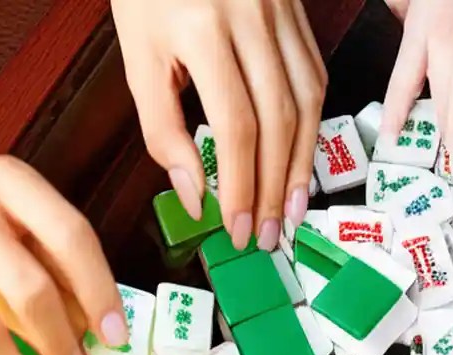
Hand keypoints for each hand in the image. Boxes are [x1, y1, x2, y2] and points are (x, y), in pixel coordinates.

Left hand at [113, 0, 326, 250]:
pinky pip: (316, 75)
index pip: (235, 125)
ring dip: (302, 164)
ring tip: (292, 209)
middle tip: (267, 234)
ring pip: (308, 102)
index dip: (240, 185)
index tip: (235, 226)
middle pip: (278, 121)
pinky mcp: (297, 12)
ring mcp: (282, 12)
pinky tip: (302, 156)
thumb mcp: (137, 54)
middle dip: (275, 188)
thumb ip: (161, 127)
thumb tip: (194, 194)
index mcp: (201, 28)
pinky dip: (313, 123)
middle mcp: (251, 17)